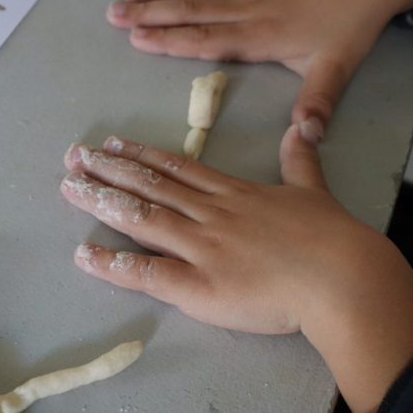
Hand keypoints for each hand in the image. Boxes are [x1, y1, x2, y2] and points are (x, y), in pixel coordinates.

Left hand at [60, 123, 412, 412]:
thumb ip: (300, 159)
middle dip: (109, 169)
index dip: (142, 154)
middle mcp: (210, 213)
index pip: (178, 168)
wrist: (342, 277)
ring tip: (70, 187)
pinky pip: (146, 273)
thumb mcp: (314, 189)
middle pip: (150, 186)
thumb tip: (302, 127)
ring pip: (142, 218)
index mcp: (235, 193)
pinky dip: (112, 264)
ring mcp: (200, 247)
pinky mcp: (198, 285)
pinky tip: (83, 254)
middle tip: (73, 156)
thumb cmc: (332, 237)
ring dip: (103, 201)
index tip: (113, 142)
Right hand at [106, 0, 412, 129]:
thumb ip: (317, 102)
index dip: (168, 39)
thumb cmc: (349, 27)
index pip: (205, 39)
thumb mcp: (336, 69)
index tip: (135, 38)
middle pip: (189, 11)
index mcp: (258, 36)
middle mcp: (246, 11)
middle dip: (149, 13)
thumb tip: (307, 135)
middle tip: (112, 13)